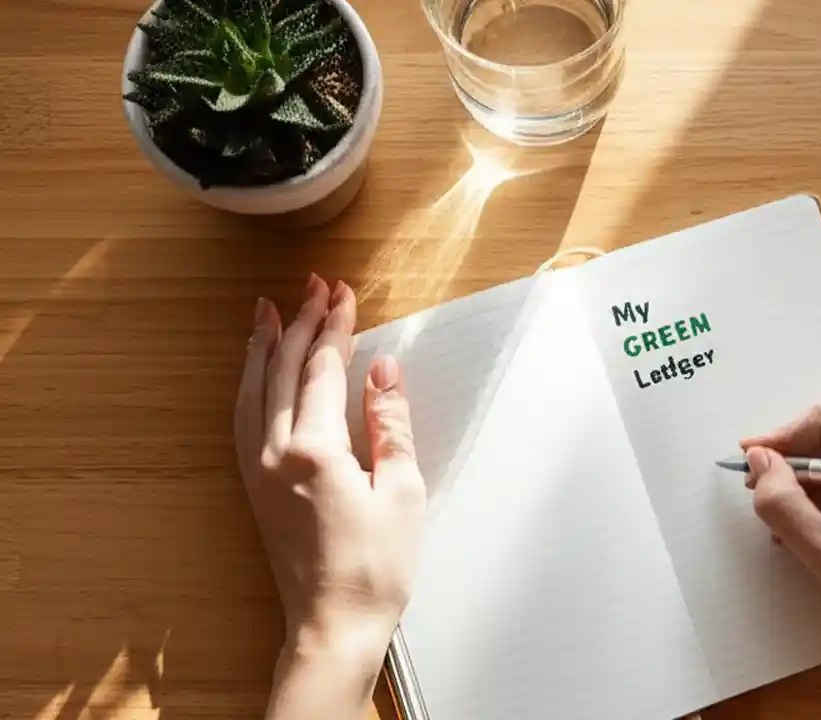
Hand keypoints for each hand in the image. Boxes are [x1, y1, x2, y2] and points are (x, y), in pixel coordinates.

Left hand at [235, 275, 425, 718]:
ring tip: (267, 311)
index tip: (344, 294)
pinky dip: (249, 385)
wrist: (334, 625)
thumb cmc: (376, 567)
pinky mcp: (256, 488)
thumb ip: (390, 424)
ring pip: (252, 391)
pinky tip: (256, 375)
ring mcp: (258, 471)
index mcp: (314, 450)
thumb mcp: (401, 491)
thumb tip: (383, 371)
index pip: (322, 370)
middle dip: (300, 323)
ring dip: (262, 347)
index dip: (335, 327)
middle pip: (282, 371)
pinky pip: (243, 419)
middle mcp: (275, 453)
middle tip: (315, 286)